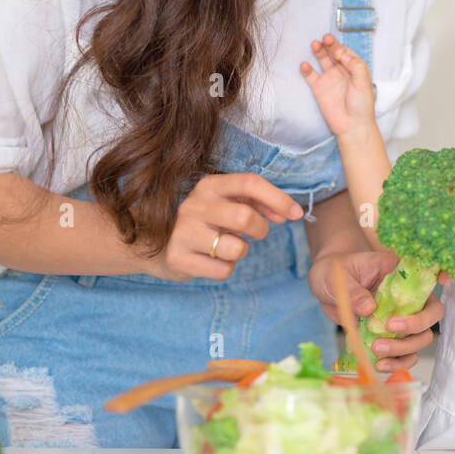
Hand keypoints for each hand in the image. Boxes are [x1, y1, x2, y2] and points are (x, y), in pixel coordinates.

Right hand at [145, 173, 302, 281]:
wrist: (157, 245)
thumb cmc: (206, 222)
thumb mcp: (228, 204)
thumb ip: (258, 203)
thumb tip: (288, 213)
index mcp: (210, 186)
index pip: (250, 183)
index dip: (278, 199)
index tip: (296, 214)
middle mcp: (194, 205)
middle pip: (245, 217)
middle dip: (260, 230)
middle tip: (257, 233)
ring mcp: (183, 232)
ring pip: (236, 248)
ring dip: (241, 251)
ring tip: (226, 246)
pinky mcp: (178, 257)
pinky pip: (223, 270)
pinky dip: (226, 268)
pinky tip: (212, 260)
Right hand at [299, 34, 375, 137]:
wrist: (352, 125)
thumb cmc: (362, 105)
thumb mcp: (363, 83)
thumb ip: (355, 65)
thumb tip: (342, 53)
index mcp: (354, 68)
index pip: (345, 51)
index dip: (340, 48)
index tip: (337, 52)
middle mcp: (341, 71)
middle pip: (333, 52)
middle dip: (328, 44)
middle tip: (324, 39)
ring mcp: (329, 79)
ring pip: (322, 59)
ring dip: (318, 51)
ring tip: (314, 44)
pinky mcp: (319, 88)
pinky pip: (310, 75)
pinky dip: (306, 69)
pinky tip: (304, 64)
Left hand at [307, 250, 446, 371]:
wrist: (325, 287)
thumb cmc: (334, 272)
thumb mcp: (340, 277)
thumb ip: (354, 292)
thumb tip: (369, 309)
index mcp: (397, 273)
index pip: (427, 274)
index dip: (441, 277)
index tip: (444, 280)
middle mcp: (406, 296)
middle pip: (431, 313)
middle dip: (415, 326)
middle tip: (389, 328)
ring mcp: (400, 318)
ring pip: (421, 338)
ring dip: (404, 349)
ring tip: (376, 350)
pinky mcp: (389, 337)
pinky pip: (404, 354)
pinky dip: (397, 362)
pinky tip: (379, 365)